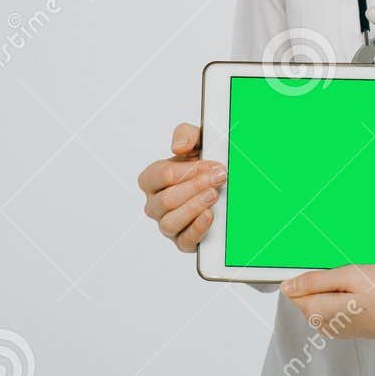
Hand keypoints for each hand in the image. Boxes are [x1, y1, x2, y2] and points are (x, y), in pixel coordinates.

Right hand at [137, 121, 226, 252]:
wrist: (221, 184)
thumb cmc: (203, 162)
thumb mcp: (198, 140)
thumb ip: (186, 134)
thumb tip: (178, 148)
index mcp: (152, 179)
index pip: (161, 175)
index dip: (188, 170)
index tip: (212, 165)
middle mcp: (155, 204)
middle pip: (167, 199)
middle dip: (196, 186)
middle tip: (219, 177)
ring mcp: (168, 224)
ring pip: (170, 222)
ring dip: (194, 206)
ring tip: (214, 194)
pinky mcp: (183, 241)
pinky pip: (184, 240)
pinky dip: (197, 228)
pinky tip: (210, 215)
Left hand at [281, 265, 374, 340]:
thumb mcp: (352, 276)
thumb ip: (316, 281)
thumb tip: (288, 286)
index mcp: (320, 313)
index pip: (294, 291)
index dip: (307, 273)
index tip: (328, 266)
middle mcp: (327, 326)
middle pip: (310, 296)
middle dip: (324, 279)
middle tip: (354, 271)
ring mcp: (342, 329)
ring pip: (326, 300)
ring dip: (339, 285)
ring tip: (365, 280)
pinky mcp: (356, 327)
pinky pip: (341, 306)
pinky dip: (350, 294)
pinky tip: (370, 289)